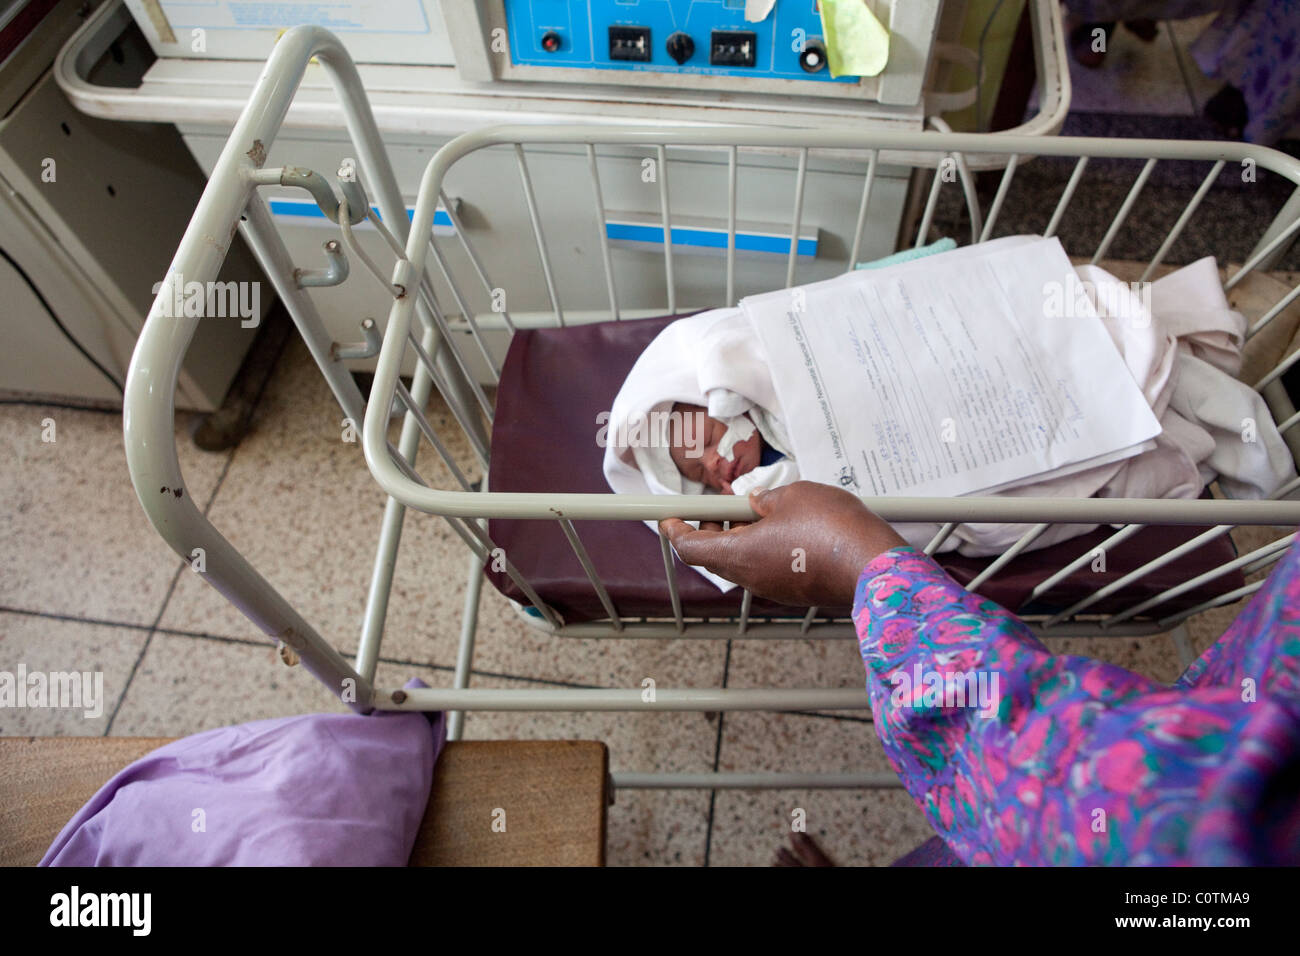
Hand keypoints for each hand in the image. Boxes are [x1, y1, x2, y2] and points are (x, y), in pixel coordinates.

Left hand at [658, 481, 905, 606]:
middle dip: (711, 532)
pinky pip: (768, 570)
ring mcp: (775, 589)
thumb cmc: (832, 528)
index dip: (676, 531)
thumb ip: (767, 499)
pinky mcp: (797, 592)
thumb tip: (758, 504)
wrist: (876, 567)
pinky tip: (784, 530)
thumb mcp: (792, 495)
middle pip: (716, 558)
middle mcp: (752, 578)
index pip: (691, 548)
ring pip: (743, 564)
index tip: (669, 519)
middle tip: (718, 510)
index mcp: (739, 554)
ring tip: (757, 513)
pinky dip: (764, 550)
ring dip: (741, 540)